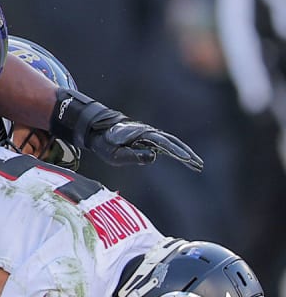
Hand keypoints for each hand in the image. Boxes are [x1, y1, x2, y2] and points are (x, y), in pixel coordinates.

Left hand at [50, 88, 202, 172]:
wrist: (96, 130)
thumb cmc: (104, 143)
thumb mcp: (114, 154)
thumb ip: (133, 156)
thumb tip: (154, 156)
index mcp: (142, 135)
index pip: (163, 143)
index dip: (177, 151)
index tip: (188, 159)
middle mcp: (148, 133)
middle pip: (173, 143)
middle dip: (187, 154)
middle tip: (199, 165)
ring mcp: (149, 136)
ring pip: (171, 144)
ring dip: (184, 153)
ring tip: (197, 165)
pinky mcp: (148, 140)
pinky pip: (165, 146)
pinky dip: (176, 152)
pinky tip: (185, 160)